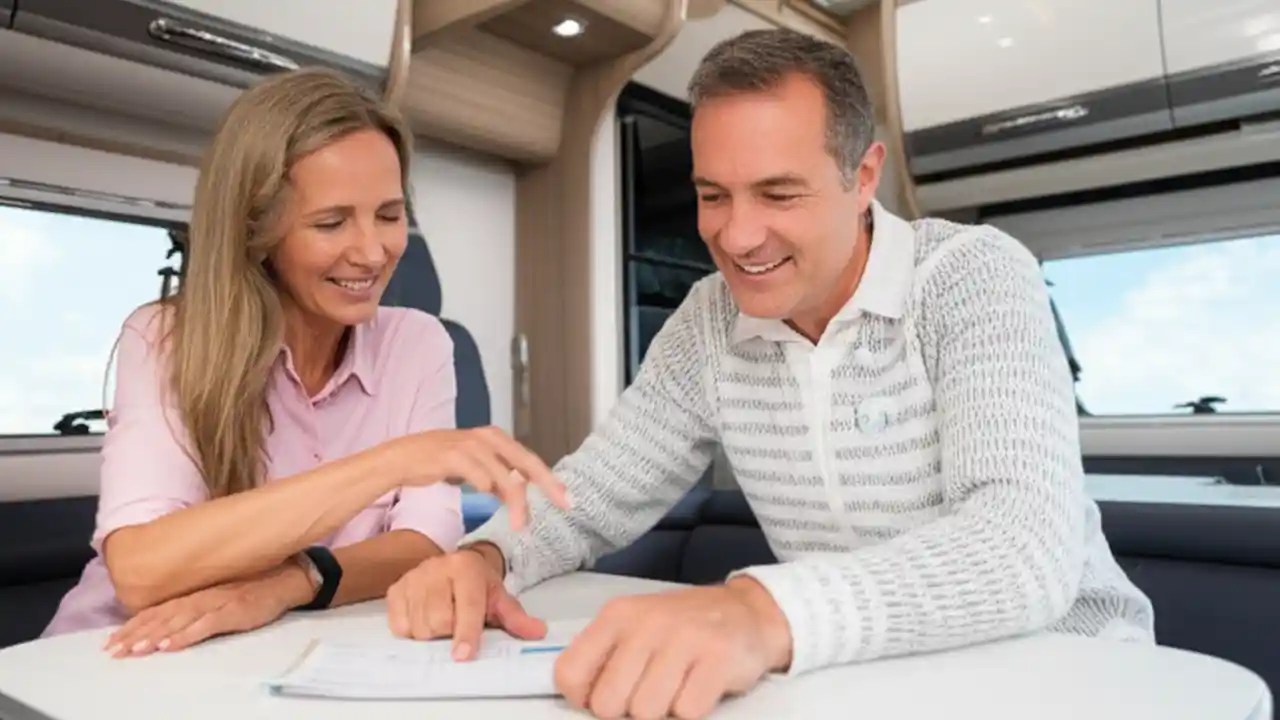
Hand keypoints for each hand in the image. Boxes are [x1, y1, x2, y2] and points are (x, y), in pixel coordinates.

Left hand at [103, 562, 312, 657]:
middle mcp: (200, 597)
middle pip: (161, 617)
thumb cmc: (252, 587)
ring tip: (134, 649)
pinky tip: (169, 645)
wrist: (286, 577)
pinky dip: (185, 635)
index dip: (133, 625)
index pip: (157, 611)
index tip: (111, 641)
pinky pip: (205, 625)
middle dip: (135, 634)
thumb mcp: (219, 595)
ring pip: (178, 621)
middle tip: (113, 650)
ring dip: (154, 635)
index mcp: (195, 594)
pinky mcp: (233, 611)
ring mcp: (217, 603)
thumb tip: (168, 622)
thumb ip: (196, 606)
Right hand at [386, 545, 546, 659]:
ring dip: (432, 634)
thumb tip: (537, 632)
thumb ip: (516, 618)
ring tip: (443, 621)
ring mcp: (413, 578)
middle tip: (458, 625)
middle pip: (439, 621)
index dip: (466, 632)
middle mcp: (436, 568)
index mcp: (466, 567)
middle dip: (450, 633)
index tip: (463, 655)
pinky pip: (400, 625)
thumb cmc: (479, 586)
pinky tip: (425, 619)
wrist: (458, 565)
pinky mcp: (396, 589)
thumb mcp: (500, 598)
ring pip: (419, 626)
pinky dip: (412, 630)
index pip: (467, 606)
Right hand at [390, 427, 569, 530]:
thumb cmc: (437, 463)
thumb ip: (497, 479)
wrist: (401, 458)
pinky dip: (485, 483)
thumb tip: (518, 497)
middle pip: (525, 461)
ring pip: (503, 473)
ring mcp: (469, 444)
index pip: (529, 460)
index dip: (549, 479)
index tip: (567, 499)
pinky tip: (488, 495)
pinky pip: (476, 472)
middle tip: (563, 503)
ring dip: (515, 500)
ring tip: (520, 524)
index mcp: (495, 439)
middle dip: (547, 483)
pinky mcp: (451, 454)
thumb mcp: (474, 469)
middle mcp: (486, 438)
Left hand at [554, 579, 791, 719]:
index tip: (606, 695)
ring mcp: (684, 639)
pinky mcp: (718, 659)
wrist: (747, 612)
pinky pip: (686, 712)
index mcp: (617, 616)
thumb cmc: (683, 628)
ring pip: (646, 712)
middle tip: (649, 691)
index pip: (570, 673)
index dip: (583, 698)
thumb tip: (583, 700)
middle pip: (608, 704)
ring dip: (662, 710)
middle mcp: (647, 623)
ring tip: (677, 686)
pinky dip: (692, 709)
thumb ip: (604, 658)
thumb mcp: (635, 628)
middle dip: (627, 709)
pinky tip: (700, 685)